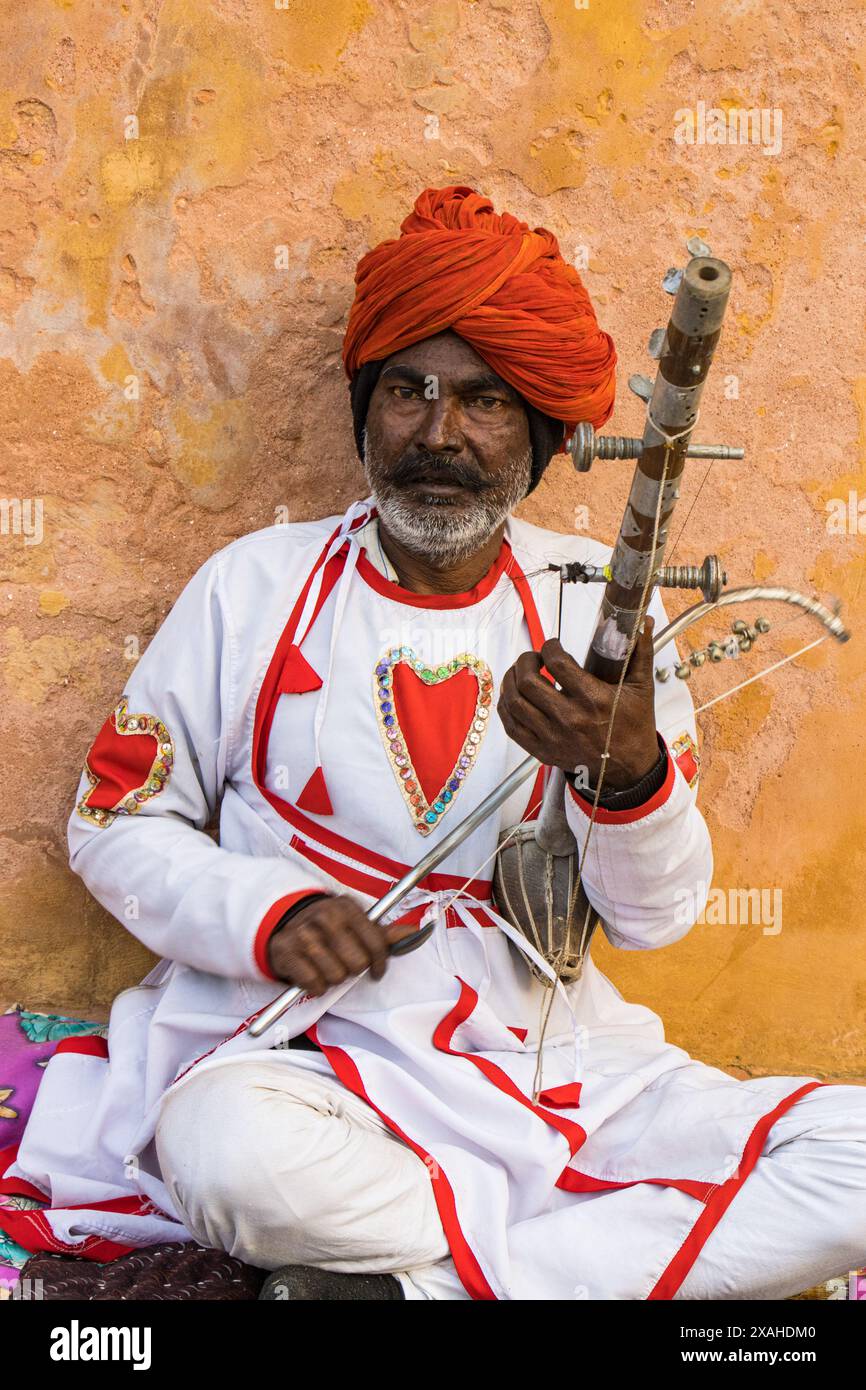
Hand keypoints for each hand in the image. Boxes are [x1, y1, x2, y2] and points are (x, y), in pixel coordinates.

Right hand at [266, 895, 417, 995]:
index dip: (380, 963)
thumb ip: (382, 932)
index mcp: (347, 907)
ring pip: (336, 976)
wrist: (284, 922)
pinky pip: (314, 984)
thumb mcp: (353, 923)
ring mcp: (304, 934)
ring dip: (333, 978)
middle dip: (353, 970)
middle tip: (344, 964)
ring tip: (327, 967)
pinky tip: (313, 974)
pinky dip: (316, 986)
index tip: (376, 971)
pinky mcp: (287, 951)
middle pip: (357, 963)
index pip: (376, 943)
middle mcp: (325, 917)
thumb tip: (413, 932)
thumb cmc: (327, 927)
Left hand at [497, 619, 658, 791]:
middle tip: (534, 658)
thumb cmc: (633, 727)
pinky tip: (514, 695)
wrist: (628, 769)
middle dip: (526, 661)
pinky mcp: (542, 751)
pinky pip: (511, 726)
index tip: (553, 645)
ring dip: (511, 681)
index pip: (557, 663)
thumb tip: (643, 622)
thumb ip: (640, 651)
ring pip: (514, 702)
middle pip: (528, 681)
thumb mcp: (642, 688)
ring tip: (520, 673)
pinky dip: (506, 706)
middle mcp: (570, 719)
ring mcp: (553, 737)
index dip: (550, 647)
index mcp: (593, 699)